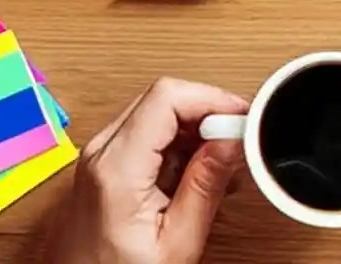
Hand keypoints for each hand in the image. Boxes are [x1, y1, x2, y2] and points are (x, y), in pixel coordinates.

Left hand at [45, 78, 249, 263]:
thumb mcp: (177, 243)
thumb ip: (206, 186)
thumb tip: (233, 139)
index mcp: (116, 169)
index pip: (167, 97)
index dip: (212, 98)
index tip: (241, 118)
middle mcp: (101, 152)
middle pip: (163, 98)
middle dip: (208, 112)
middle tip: (238, 141)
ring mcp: (99, 155)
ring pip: (157, 112)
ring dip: (195, 129)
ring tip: (221, 168)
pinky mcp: (104, 163)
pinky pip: (146, 132)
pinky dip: (178, 143)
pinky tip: (197, 174)